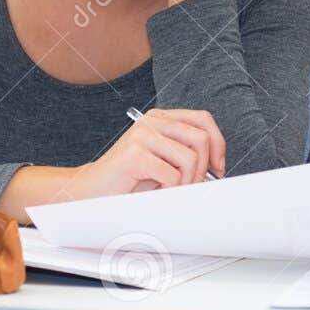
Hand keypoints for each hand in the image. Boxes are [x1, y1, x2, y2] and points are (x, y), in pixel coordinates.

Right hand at [73, 108, 226, 196]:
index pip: (203, 120)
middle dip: (204, 168)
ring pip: (189, 158)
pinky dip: (170, 190)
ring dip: (187, 182)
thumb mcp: (164, 160)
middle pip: (201, 138)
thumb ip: (186, 152)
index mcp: (161, 117)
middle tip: (194, 186)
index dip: (218, 143)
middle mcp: (152, 121)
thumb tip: (218, 165)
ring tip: (172, 190)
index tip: (217, 168)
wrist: (91, 191)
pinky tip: (156, 192)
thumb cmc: (130, 179)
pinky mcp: (134, 154)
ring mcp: (142, 135)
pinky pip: (172, 175)